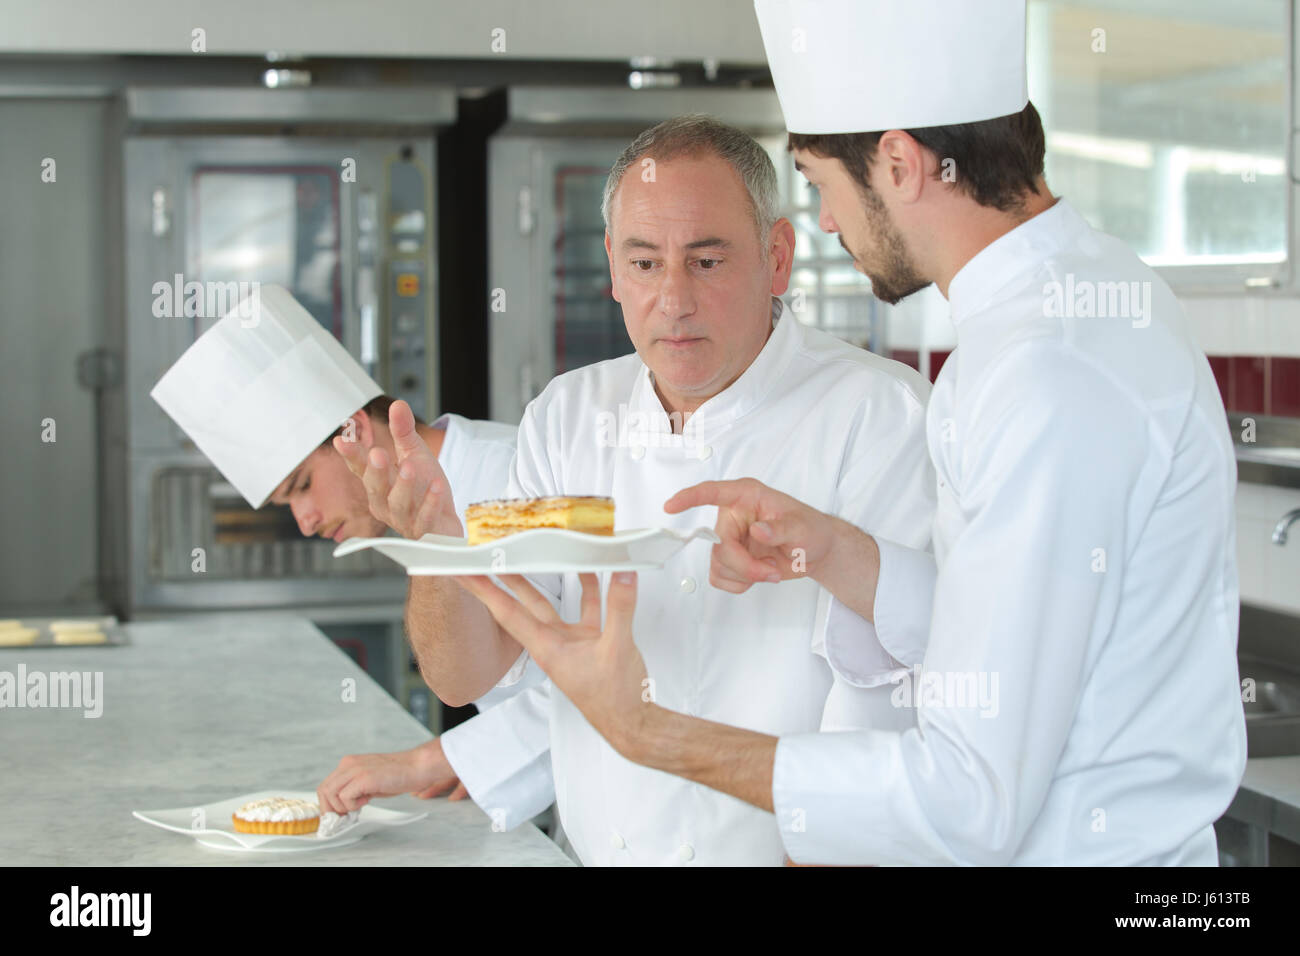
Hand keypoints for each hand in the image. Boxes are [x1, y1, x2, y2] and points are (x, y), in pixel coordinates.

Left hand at [317, 739, 466, 813]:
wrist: (416, 767)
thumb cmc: (397, 775)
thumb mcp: (369, 780)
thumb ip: (354, 788)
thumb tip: (341, 806)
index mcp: (348, 763)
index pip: (325, 786)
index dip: (328, 804)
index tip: (338, 815)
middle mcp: (348, 764)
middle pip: (323, 790)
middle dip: (331, 809)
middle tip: (345, 816)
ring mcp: (355, 770)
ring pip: (330, 794)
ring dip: (343, 807)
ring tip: (360, 804)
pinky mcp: (364, 778)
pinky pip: (345, 797)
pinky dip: (353, 805)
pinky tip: (368, 800)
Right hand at [332, 399, 460, 538]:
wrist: (444, 523)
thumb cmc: (424, 489)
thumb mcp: (414, 455)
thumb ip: (403, 432)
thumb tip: (397, 404)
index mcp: (379, 483)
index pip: (361, 468)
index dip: (351, 455)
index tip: (341, 440)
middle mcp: (385, 503)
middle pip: (375, 488)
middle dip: (375, 472)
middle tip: (377, 453)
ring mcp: (403, 519)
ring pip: (398, 504)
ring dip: (403, 486)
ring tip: (409, 467)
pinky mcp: (423, 531)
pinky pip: (425, 517)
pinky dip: (430, 503)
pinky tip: (438, 486)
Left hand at [454, 572, 652, 759]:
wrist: (630, 722)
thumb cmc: (613, 700)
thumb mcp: (616, 649)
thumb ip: (619, 609)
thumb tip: (622, 576)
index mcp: (547, 648)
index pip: (506, 612)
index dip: (484, 590)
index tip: (464, 573)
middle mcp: (553, 643)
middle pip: (522, 604)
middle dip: (505, 579)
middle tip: (488, 557)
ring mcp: (570, 642)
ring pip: (551, 604)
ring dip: (544, 579)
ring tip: (533, 553)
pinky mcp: (590, 642)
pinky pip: (585, 609)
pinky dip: (588, 589)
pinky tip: (589, 571)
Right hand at [663, 478, 836, 593]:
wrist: (815, 552)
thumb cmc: (810, 529)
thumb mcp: (803, 527)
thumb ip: (781, 529)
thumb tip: (757, 529)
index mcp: (746, 497)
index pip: (712, 492)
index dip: (689, 498)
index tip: (671, 506)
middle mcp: (733, 517)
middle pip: (718, 546)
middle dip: (744, 566)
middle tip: (771, 571)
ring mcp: (729, 539)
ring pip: (717, 565)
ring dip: (745, 576)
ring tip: (770, 570)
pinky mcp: (730, 560)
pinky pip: (719, 578)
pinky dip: (739, 584)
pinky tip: (758, 576)